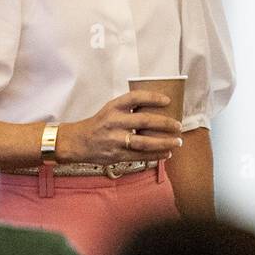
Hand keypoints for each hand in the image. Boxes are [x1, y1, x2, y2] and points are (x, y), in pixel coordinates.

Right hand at [59, 91, 182, 164]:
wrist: (77, 142)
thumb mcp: (109, 110)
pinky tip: (166, 153)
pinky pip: (140, 156)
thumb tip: (157, 111)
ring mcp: (115, 139)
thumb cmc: (98, 125)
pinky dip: (155, 155)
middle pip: (144, 121)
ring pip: (144, 142)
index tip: (167, 101)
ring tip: (177, 142)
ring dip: (164, 142)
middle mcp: (114, 122)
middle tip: (178, 125)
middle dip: (165, 124)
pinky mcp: (116, 154)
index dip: (153, 98)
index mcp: (113, 107)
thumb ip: (128, 110)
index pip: (135, 98)